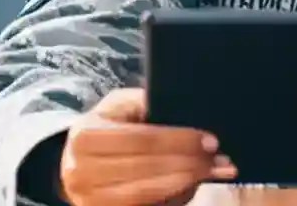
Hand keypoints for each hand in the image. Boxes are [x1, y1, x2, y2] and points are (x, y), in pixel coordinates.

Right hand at [59, 88, 237, 205]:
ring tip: (212, 171)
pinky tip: (192, 185)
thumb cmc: (103, 129)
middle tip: (219, 158)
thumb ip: (141, 102)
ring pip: (147, 192)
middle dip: (188, 162)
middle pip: (147, 167)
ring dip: (186, 182)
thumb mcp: (115, 107)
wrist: (77, 165)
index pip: (141, 139)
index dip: (178, 141)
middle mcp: (82, 171)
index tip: (209, 140)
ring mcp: (91, 198)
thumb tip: (180, 105)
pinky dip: (173, 196)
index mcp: (85, 136)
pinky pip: (146, 205)